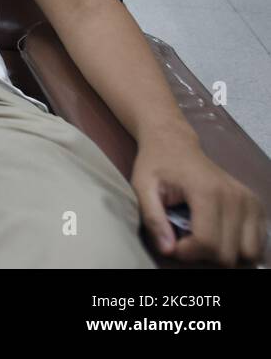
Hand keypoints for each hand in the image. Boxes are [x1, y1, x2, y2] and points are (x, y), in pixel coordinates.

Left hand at [132, 135, 265, 265]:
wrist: (175, 144)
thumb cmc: (156, 165)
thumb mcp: (142, 187)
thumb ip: (153, 219)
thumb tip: (168, 250)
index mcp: (207, 191)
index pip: (206, 242)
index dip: (186, 252)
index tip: (171, 242)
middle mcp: (235, 197)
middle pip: (228, 253)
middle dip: (203, 255)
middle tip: (184, 239)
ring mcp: (249, 201)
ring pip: (247, 252)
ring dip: (223, 253)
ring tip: (202, 237)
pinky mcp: (255, 205)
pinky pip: (257, 243)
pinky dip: (239, 246)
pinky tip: (218, 234)